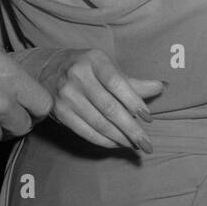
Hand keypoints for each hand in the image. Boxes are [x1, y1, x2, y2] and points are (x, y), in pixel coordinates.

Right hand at [33, 48, 164, 152]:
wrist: (44, 69)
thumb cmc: (84, 67)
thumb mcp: (106, 67)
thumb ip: (133, 81)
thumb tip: (163, 86)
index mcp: (94, 60)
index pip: (117, 83)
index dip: (134, 101)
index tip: (149, 118)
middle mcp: (78, 76)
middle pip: (109, 107)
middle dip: (131, 129)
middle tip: (147, 144)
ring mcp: (66, 95)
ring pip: (99, 122)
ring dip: (120, 137)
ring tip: (134, 145)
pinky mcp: (59, 112)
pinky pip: (85, 131)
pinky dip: (103, 140)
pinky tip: (116, 143)